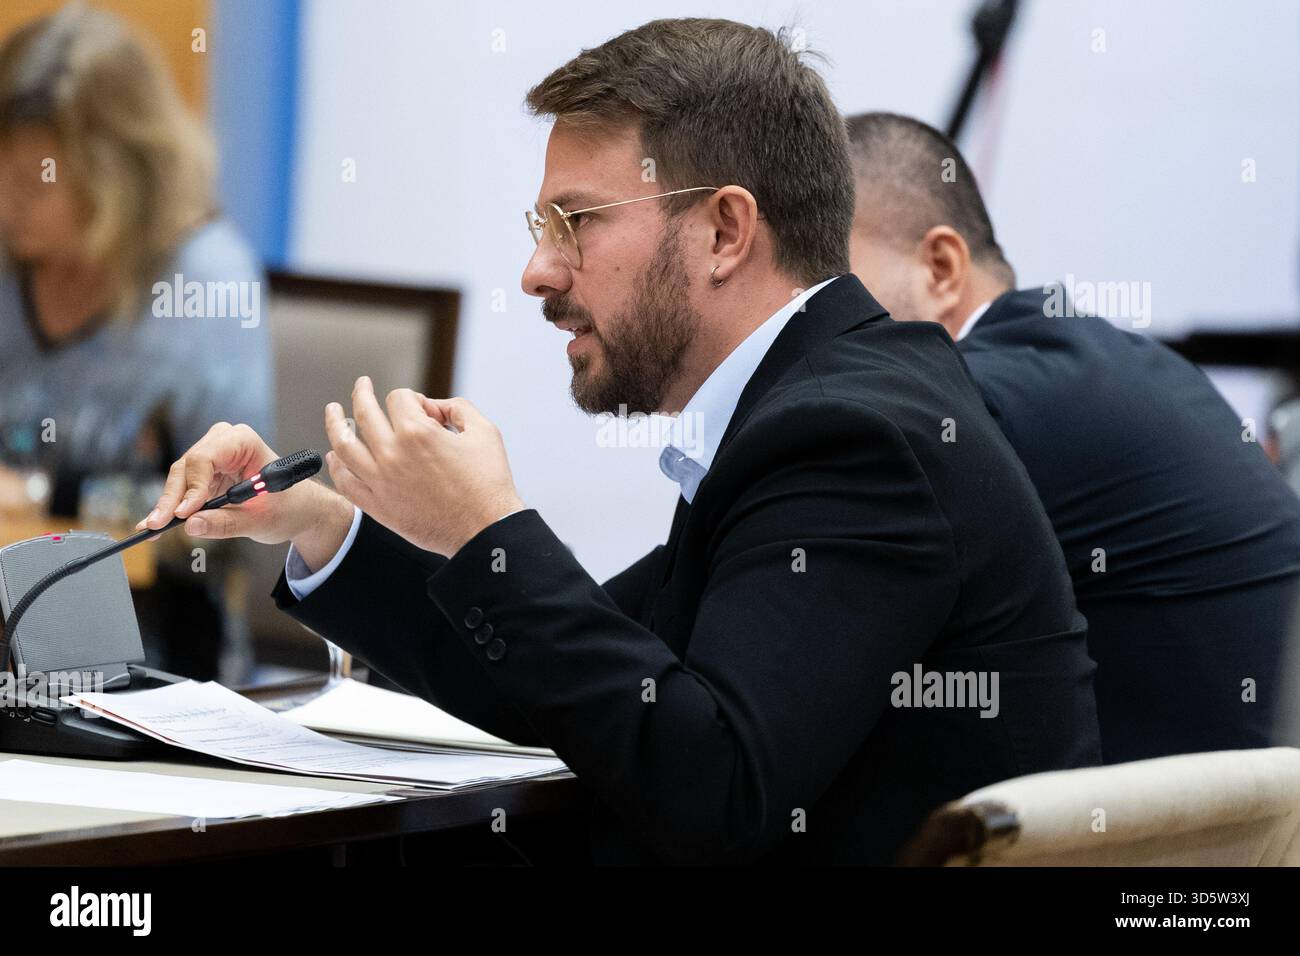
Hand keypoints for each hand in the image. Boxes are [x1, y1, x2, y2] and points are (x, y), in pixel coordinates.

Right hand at [136, 422, 353, 567]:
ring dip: (168, 504)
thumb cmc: (288, 508)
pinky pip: (184, 487)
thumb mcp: (259, 521)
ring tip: (153, 529)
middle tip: (157, 526)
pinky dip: (174, 506)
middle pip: (188, 467)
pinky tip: (157, 524)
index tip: (182, 513)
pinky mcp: (207, 471)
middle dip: (172, 498)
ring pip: (181, 477)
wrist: (298, 509)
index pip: (205, 458)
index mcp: (244, 442)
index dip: (191, 487)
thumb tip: (191, 525)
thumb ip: (225, 523)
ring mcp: (213, 454)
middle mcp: (225, 441)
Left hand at [325, 376, 523, 554]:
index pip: (399, 398)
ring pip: (343, 445)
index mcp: (418, 433)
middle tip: (362, 385)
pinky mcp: (378, 506)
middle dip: (362, 393)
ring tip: (333, 411)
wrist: (485, 530)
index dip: (414, 399)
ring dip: (335, 423)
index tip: (426, 412)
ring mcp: (381, 481)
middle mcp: (393, 454)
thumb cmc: (488, 483)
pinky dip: (335, 466)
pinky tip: (334, 455)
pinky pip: (345, 482)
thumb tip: (433, 407)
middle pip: (364, 412)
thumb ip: (457, 408)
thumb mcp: (485, 431)